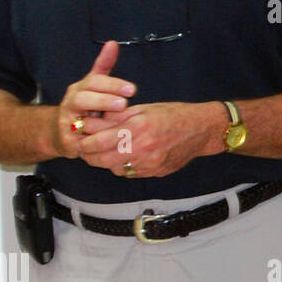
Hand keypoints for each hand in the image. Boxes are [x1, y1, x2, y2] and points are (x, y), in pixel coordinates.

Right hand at [52, 41, 134, 159]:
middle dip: (104, 100)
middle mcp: (70, 104)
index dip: (113, 84)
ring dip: (99, 123)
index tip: (132, 89)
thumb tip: (112, 43)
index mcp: (79, 88)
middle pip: (83, 99)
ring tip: (118, 122)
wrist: (58, 131)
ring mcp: (66, 123)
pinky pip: (82, 143)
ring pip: (79, 122)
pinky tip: (111, 142)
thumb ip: (103, 65)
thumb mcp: (93, 84)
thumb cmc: (84, 105)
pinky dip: (95, 143)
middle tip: (124, 103)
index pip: (94, 82)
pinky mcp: (68, 143)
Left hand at [78, 100, 222, 178]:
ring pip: (114, 169)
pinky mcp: (155, 172)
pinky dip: (123, 165)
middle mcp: (142, 148)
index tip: (79, 137)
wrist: (201, 130)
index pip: (98, 141)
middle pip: (102, 160)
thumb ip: (117, 117)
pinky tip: (127, 155)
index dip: (84, 141)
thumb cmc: (173, 115)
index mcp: (137, 128)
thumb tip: (93, 122)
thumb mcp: (143, 109)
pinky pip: (130, 173)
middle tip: (85, 148)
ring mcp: (149, 163)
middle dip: (89, 155)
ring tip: (106, 150)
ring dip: (106, 161)